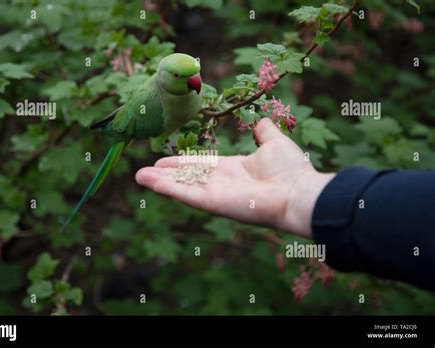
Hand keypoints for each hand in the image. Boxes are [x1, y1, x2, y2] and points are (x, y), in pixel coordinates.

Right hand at [135, 118, 334, 237]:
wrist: (299, 192)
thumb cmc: (291, 170)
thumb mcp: (274, 142)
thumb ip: (264, 131)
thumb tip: (260, 121)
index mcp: (234, 170)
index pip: (202, 165)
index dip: (183, 162)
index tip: (165, 159)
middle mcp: (222, 183)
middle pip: (187, 177)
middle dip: (166, 174)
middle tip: (145, 171)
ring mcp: (216, 194)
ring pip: (181, 187)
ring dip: (159, 182)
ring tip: (139, 176)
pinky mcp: (213, 203)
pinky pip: (185, 194)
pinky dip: (166, 188)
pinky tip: (149, 181)